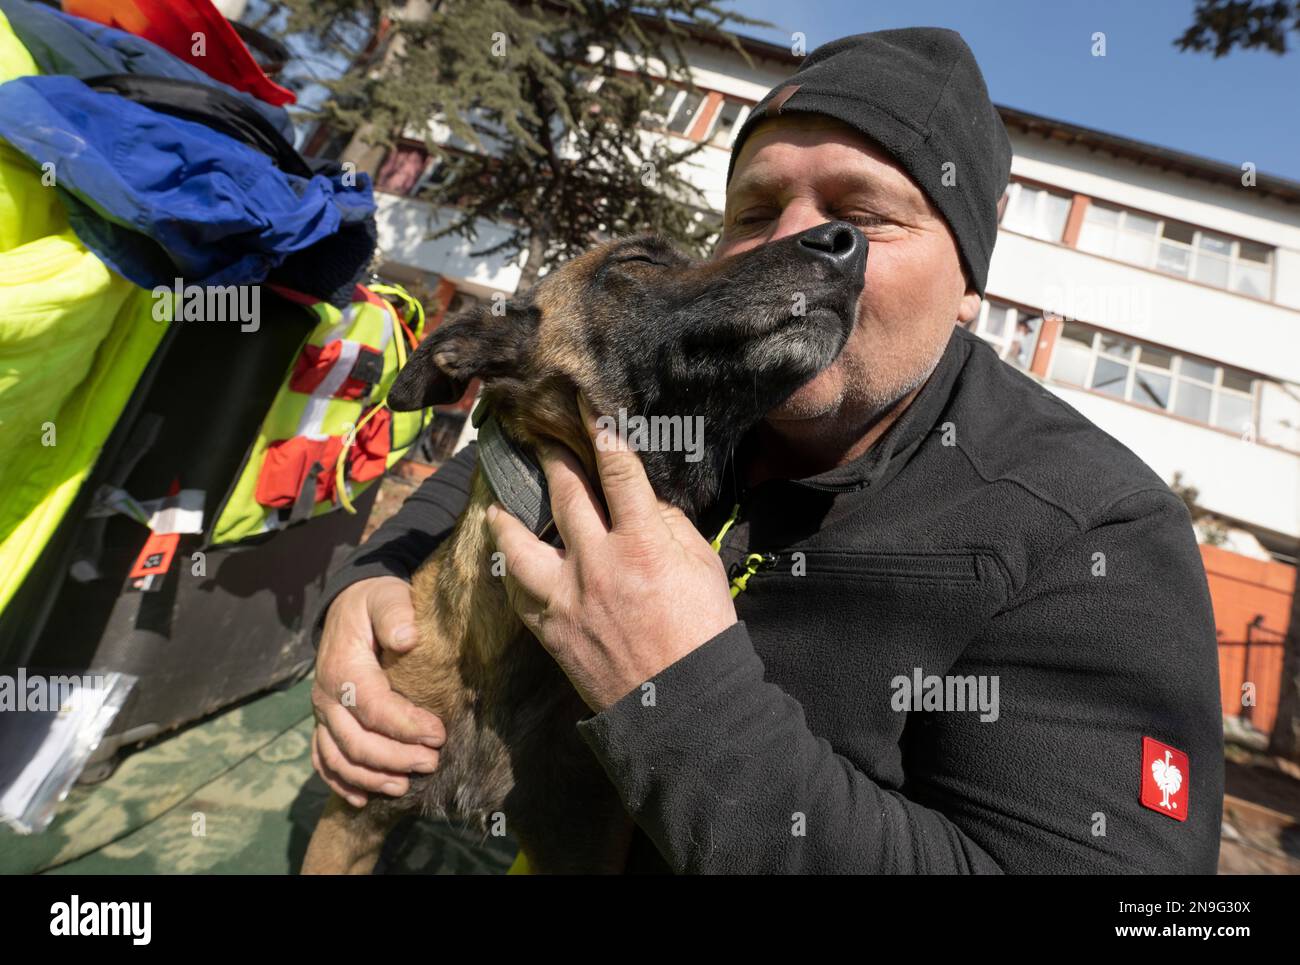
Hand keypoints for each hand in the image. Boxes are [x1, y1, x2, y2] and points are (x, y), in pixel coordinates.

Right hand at [311, 576, 444, 805]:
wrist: (349, 605)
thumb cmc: (374, 603)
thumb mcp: (386, 596)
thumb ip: (395, 614)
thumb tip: (407, 639)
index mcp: (343, 669)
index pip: (374, 708)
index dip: (406, 726)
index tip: (439, 735)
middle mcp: (326, 696)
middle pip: (356, 742)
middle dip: (395, 759)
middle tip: (431, 763)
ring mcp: (322, 713)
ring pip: (338, 758)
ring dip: (370, 778)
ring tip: (404, 788)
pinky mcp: (324, 722)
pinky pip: (324, 760)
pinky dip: (341, 783)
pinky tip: (364, 799)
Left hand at [486, 396, 736, 711]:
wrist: (683, 706)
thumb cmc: (703, 634)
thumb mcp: (702, 567)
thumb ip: (670, 527)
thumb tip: (644, 503)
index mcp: (642, 543)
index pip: (617, 472)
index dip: (602, 433)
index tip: (586, 406)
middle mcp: (597, 562)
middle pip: (564, 494)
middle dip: (552, 458)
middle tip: (540, 437)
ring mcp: (567, 597)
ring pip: (519, 545)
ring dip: (507, 519)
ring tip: (499, 505)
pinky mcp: (550, 630)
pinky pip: (517, 593)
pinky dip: (512, 573)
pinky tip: (510, 562)